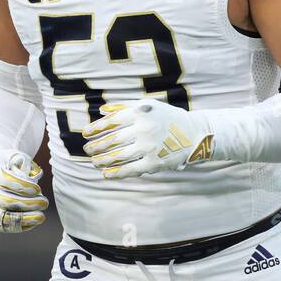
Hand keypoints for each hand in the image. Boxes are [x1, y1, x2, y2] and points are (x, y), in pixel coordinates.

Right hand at [0, 150, 47, 232]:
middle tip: (44, 202)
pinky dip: (19, 226)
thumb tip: (34, 181)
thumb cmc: (5, 163)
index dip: (23, 186)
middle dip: (26, 203)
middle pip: (2, 200)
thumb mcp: (15, 156)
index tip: (38, 189)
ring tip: (41, 217)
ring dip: (23, 218)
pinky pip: (1, 226)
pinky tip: (33, 222)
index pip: (5, 180)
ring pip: (0, 216)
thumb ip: (26, 166)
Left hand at [81, 98, 214, 178]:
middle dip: (96, 146)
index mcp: (140, 112)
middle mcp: (144, 129)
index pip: (112, 121)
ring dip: (103, 160)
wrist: (195, 134)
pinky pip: (130, 170)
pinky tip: (106, 174)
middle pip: (113, 140)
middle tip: (87, 149)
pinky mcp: (155, 163)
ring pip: (119, 156)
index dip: (96, 128)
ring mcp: (149, 147)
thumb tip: (102, 111)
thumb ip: (124, 107)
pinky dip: (116, 173)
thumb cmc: (168, 118)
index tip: (85, 133)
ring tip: (94, 161)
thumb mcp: (149, 106)